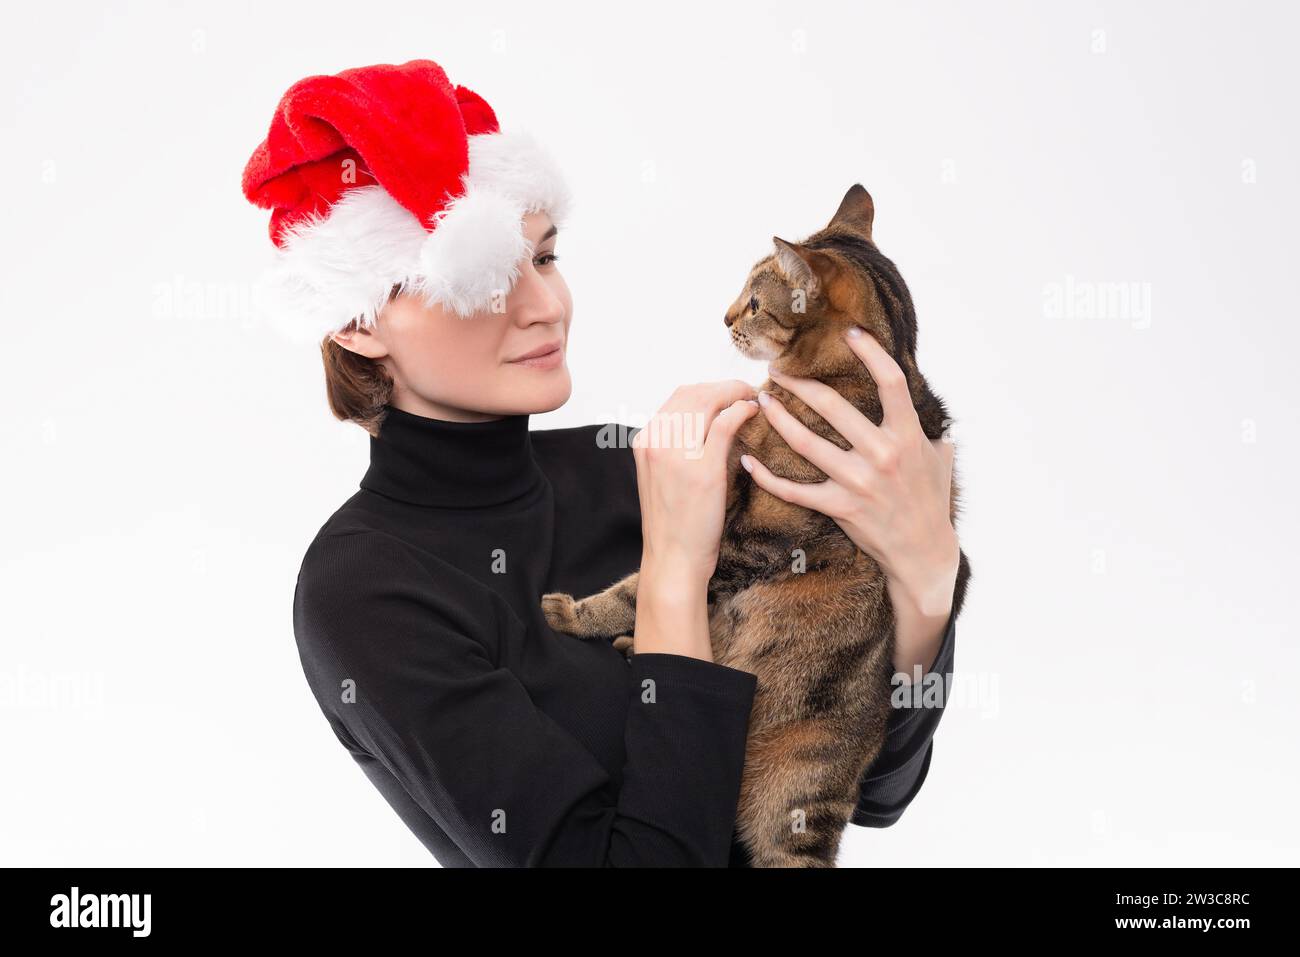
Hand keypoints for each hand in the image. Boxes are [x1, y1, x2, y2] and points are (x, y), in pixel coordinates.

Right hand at [633, 381, 759, 586]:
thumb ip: (677, 447)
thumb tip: (710, 422)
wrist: (673, 560)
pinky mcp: (702, 469)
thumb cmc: (675, 523)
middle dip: (725, 387)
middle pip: (694, 393)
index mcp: (644, 442)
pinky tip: (752, 414)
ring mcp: (677, 454)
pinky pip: (725, 423)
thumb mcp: (664, 476)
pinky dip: (741, 411)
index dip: (709, 389)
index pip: (679, 397)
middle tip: (747, 392)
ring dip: (736, 394)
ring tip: (753, 400)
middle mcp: (656, 442)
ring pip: (709, 401)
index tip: (729, 394)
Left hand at [739, 326, 959, 620]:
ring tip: (760, 401)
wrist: (923, 552)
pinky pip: (794, 489)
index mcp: (908, 435)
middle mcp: (882, 454)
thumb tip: (929, 407)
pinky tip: (748, 461)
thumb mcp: (940, 459)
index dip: (871, 352)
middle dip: (800, 383)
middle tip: (778, 370)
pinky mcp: (839, 507)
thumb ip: (931, 432)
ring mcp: (858, 482)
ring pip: (806, 442)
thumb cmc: (931, 502)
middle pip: (833, 406)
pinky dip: (767, 476)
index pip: (891, 382)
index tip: (849, 332)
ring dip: (778, 419)